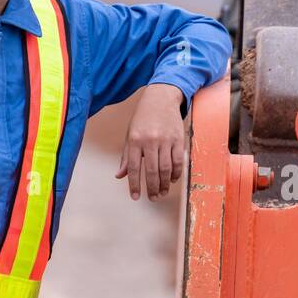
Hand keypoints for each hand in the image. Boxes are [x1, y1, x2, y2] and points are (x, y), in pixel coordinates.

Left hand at [116, 83, 185, 200]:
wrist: (161, 99)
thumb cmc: (143, 119)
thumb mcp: (130, 135)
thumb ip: (126, 157)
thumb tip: (119, 176)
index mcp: (135, 140)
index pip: (134, 167)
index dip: (134, 184)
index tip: (135, 197)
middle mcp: (150, 141)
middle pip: (152, 171)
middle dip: (152, 188)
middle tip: (153, 198)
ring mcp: (165, 140)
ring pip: (166, 168)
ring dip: (165, 184)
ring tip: (162, 193)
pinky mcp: (178, 139)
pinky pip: (178, 161)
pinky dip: (176, 173)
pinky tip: (172, 180)